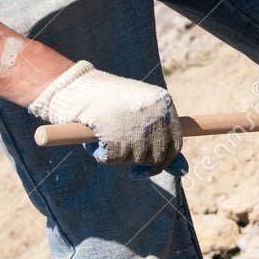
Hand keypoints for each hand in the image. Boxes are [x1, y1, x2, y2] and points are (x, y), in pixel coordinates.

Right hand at [29, 61, 183, 170]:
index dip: (164, 159)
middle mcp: (156, 114)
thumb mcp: (139, 116)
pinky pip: (110, 159)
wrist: (73, 86)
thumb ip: (161, 140)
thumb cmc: (107, 101)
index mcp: (165, 103)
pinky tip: (94, 138)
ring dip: (118, 156)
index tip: (147, 167)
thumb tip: (184, 171)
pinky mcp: (115, 134)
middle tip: (128, 164)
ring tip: (104, 134)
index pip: (176, 143)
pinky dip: (100, 155)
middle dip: (142, 165)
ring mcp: (136, 125)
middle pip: (158, 156)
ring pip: (134, 159)